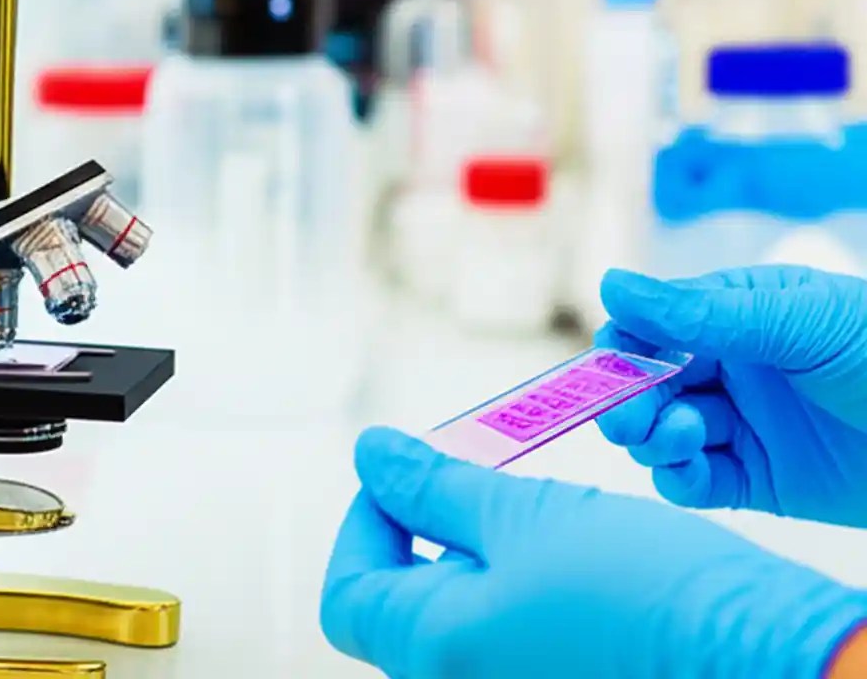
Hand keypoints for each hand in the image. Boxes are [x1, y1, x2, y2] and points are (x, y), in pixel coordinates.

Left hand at [320, 427, 866, 678]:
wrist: (763, 654)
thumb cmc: (646, 588)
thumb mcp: (528, 514)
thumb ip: (436, 488)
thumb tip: (372, 455)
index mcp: (433, 649)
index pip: (347, 594)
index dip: (363, 525)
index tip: (403, 475)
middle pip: (394, 610)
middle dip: (419, 537)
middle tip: (469, 487)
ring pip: (450, 624)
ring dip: (469, 561)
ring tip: (529, 518)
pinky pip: (500, 644)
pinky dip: (509, 594)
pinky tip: (562, 559)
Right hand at [595, 265, 866, 527]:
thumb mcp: (796, 320)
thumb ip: (701, 312)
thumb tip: (610, 283)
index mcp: (738, 313)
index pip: (654, 324)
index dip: (625, 344)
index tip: (612, 363)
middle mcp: (732, 367)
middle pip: (647, 383)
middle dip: (626, 397)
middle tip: (626, 415)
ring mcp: (741, 425)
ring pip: (659, 434)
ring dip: (652, 436)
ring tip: (679, 435)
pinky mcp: (755, 480)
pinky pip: (693, 482)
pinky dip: (677, 476)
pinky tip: (690, 465)